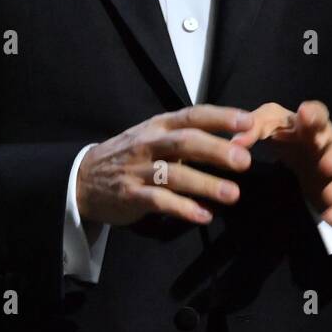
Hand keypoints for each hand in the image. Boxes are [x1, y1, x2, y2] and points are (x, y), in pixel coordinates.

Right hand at [75, 104, 253, 228]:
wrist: (83, 178)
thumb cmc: (130, 156)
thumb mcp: (154, 137)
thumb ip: (187, 139)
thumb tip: (235, 143)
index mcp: (159, 125)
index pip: (192, 116)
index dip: (220, 117)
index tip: (247, 122)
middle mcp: (149, 143)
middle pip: (185, 142)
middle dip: (216, 150)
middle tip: (244, 161)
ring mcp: (138, 170)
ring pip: (174, 174)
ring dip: (205, 184)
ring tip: (232, 194)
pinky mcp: (130, 195)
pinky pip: (159, 201)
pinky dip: (182, 208)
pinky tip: (203, 215)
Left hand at [231, 100, 331, 226]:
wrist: (316, 160)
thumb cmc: (292, 138)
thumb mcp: (272, 126)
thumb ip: (253, 128)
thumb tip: (234, 143)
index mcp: (313, 128)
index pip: (318, 114)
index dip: (314, 114)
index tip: (304, 114)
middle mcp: (331, 146)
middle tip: (324, 165)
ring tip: (328, 196)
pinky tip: (329, 217)